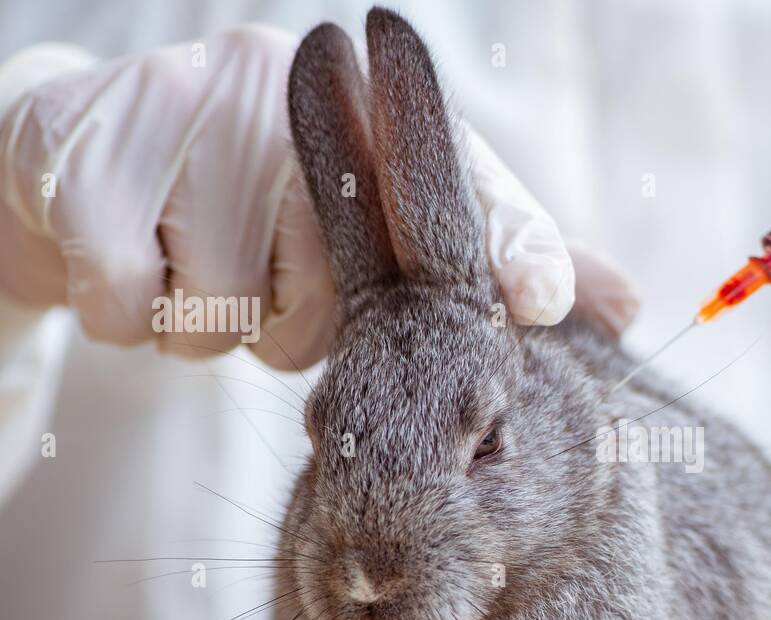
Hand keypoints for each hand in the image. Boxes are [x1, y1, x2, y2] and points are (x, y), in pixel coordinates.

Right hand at [0, 25, 637, 367]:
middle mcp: (291, 91)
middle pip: (323, 302)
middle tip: (269, 282)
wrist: (92, 158)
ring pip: (225, 311)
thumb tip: (633, 307)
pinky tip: (133, 259)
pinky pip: (132, 305)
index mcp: (376, 121)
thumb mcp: (391, 240)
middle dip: (294, 327)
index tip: (536, 304)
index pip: (462, 190)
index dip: (508, 249)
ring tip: (199, 263)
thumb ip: (504, 262)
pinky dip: (130, 315)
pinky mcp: (87, 154)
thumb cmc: (269, 209)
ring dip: (210, 323)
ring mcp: (188, 109)